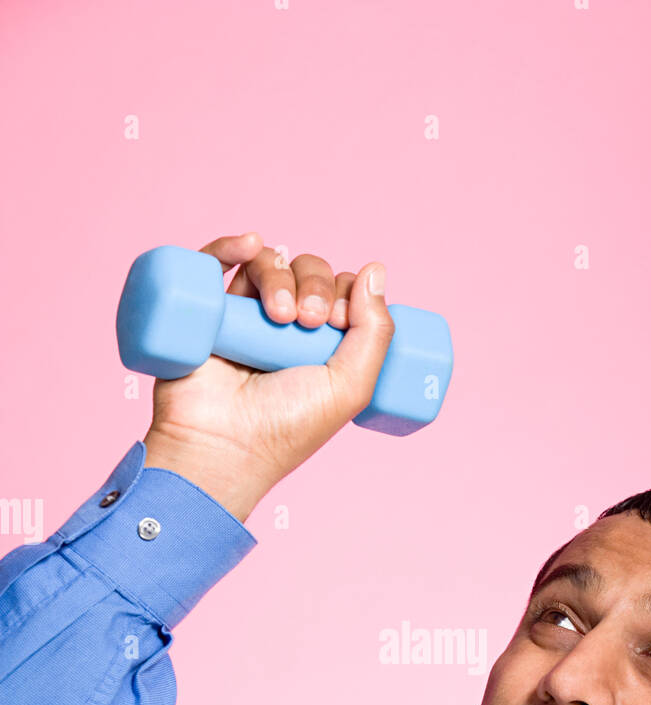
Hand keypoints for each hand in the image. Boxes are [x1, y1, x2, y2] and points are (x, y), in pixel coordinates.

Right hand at [142, 233, 393, 519]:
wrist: (223, 447)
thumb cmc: (286, 428)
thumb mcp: (350, 387)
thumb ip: (374, 333)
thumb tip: (376, 269)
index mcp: (322, 346)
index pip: (341, 292)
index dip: (347, 294)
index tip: (339, 324)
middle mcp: (283, 329)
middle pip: (308, 271)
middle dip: (316, 285)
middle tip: (309, 322)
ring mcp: (244, 317)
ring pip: (270, 263)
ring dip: (281, 276)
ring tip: (279, 317)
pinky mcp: (206, 310)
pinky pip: (217, 260)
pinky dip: (233, 243)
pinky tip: (250, 243)